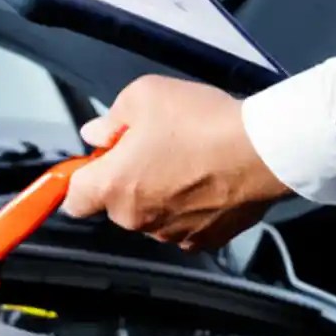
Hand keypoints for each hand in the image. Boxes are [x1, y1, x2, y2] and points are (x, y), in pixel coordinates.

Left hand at [63, 75, 291, 250]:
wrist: (262, 151)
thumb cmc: (203, 123)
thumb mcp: (144, 96)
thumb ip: (111, 118)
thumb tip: (96, 133)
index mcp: (113, 185)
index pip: (73, 199)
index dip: (79, 180)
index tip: (92, 166)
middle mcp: (137, 217)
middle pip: (116, 203)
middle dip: (127, 178)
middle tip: (151, 145)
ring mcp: (172, 233)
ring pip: (151, 213)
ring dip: (160, 192)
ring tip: (187, 158)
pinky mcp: (205, 239)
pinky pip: (184, 223)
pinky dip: (190, 206)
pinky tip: (207, 178)